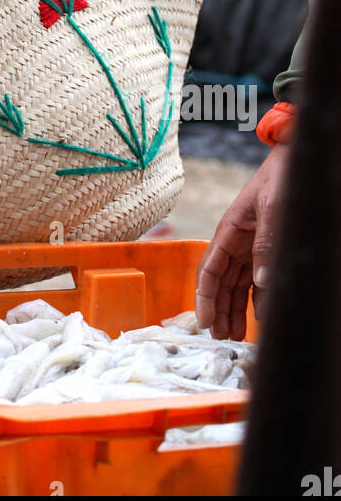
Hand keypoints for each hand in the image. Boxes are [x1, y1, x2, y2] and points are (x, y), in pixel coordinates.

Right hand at [194, 143, 290, 339]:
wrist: (296, 161)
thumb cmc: (282, 178)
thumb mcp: (274, 207)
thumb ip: (267, 243)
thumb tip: (261, 282)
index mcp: (230, 230)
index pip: (209, 269)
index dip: (204, 297)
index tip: (204, 323)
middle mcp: (237, 242)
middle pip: (220, 283)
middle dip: (217, 310)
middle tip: (219, 339)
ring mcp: (251, 248)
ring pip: (237, 285)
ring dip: (234, 310)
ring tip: (234, 336)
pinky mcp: (267, 251)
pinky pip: (257, 281)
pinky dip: (256, 301)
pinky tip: (257, 319)